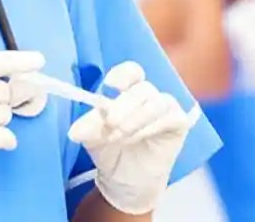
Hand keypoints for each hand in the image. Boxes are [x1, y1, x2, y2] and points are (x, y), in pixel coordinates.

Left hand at [68, 62, 194, 214]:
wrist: (126, 182)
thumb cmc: (111, 152)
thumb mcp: (93, 139)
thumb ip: (87, 129)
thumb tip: (75, 131)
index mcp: (128, 91)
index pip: (131, 72)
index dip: (123, 74)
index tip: (109, 85)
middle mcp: (149, 96)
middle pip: (142, 89)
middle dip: (124, 106)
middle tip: (110, 123)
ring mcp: (166, 108)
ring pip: (156, 103)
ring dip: (136, 118)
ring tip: (120, 136)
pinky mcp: (178, 123)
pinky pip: (168, 118)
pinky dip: (150, 127)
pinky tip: (135, 139)